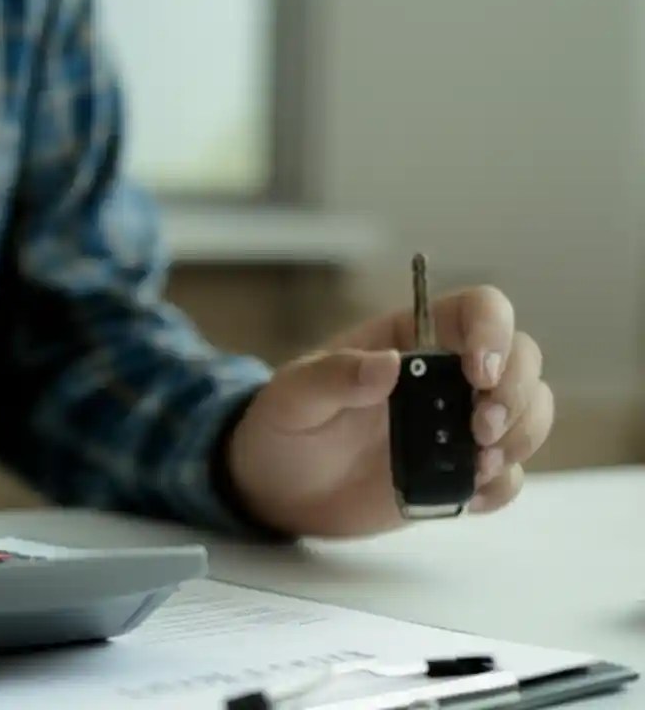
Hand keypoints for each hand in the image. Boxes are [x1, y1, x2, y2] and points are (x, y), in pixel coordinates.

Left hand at [228, 286, 550, 536]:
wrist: (276, 489)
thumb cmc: (283, 426)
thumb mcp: (293, 397)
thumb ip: (334, 376)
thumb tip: (388, 364)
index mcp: (410, 338)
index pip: (478, 310)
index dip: (493, 331)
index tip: (478, 370)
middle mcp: (445, 374)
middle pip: (521, 360)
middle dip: (516, 392)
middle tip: (480, 429)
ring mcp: (456, 424)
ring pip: (529, 412)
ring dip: (522, 435)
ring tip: (478, 463)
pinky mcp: (456, 472)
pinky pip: (508, 474)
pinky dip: (504, 485)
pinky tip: (471, 495)